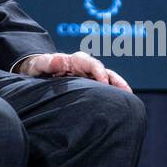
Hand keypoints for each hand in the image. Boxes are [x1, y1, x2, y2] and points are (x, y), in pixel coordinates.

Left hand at [16, 51, 132, 91]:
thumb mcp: (39, 64)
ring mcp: (89, 76)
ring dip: (119, 88)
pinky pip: (104, 89)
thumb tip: (60, 60)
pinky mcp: (90, 85)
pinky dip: (112, 95)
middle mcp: (86, 67)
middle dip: (116, 81)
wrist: (37, 72)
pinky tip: (120, 106)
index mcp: (76, 60)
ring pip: (108, 81)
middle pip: (105, 72)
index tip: (104, 81)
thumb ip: (48, 62)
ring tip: (130, 100)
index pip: (91, 63)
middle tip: (127, 92)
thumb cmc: (38, 68)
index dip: (99, 71)